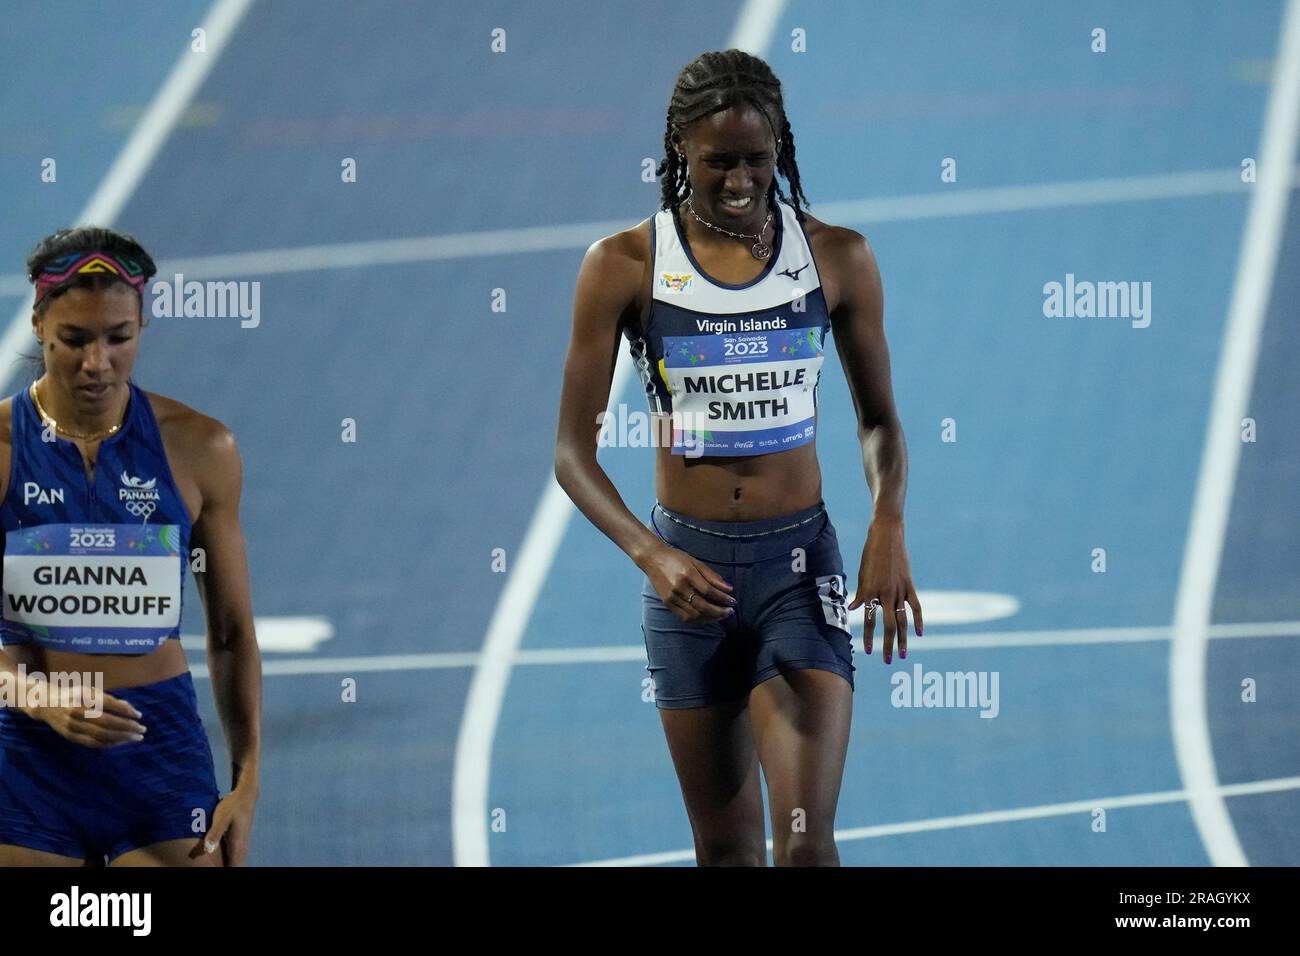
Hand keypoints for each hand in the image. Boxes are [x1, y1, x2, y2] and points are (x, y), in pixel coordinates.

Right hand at [22, 679, 146, 747]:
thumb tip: (130, 710)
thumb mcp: (90, 691)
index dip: (126, 711)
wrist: (46, 704)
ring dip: (121, 738)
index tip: (139, 716)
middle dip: (127, 727)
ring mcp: (72, 725)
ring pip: (101, 735)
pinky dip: (110, 743)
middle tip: (142, 729)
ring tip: (136, 737)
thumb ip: (109, 699)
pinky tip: (121, 742)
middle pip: (107, 722)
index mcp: (83, 696)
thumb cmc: (75, 695)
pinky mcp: (70, 736)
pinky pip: (93, 743)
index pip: (109, 704)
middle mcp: (77, 711)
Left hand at [201, 783, 256, 865]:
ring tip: (216, 866)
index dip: (225, 871)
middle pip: (236, 866)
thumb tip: (208, 850)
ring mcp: (243, 844)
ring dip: (228, 865)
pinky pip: (236, 857)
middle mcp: (242, 847)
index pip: (234, 868)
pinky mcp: (240, 841)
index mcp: (237, 845)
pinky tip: (221, 861)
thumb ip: (215, 834)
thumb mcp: (221, 818)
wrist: (246, 794)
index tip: (213, 870)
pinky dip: (229, 861)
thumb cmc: (232, 805)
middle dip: (225, 869)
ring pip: (237, 862)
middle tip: (211, 868)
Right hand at [640, 541, 736, 622]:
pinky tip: (706, 618)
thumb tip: (729, 588)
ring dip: (710, 618)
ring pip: (694, 615)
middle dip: (719, 611)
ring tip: (720, 616)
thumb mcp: (696, 562)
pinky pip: (684, 617)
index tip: (733, 601)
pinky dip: (698, 620)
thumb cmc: (676, 558)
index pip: (710, 592)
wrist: (653, 558)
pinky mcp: (667, 603)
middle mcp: (680, 588)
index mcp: (688, 575)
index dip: (723, 598)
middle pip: (703, 606)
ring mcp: (672, 597)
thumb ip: (712, 576)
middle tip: (730, 611)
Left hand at [847, 515, 921, 663]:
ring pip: (903, 620)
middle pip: (889, 625)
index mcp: (870, 591)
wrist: (887, 534)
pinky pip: (915, 606)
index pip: (869, 620)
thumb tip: (854, 608)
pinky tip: (918, 633)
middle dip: (888, 645)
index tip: (867, 651)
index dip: (868, 637)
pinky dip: (918, 620)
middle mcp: (885, 593)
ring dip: (903, 639)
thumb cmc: (870, 554)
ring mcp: (900, 589)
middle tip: (888, 661)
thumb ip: (860, 593)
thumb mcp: (862, 574)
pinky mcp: (910, 584)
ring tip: (903, 654)